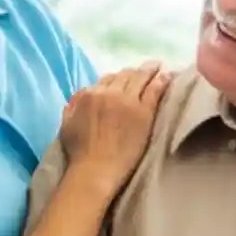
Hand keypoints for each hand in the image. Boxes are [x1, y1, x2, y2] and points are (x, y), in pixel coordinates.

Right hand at [60, 61, 170, 196]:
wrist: (95, 169)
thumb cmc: (79, 152)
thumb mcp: (67, 124)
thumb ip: (73, 105)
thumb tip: (82, 95)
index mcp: (89, 95)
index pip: (106, 79)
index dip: (118, 78)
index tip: (125, 79)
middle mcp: (108, 93)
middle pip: (125, 76)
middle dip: (135, 72)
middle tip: (146, 69)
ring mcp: (127, 101)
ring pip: (140, 78)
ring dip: (150, 70)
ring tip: (158, 65)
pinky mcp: (143, 112)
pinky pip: (154, 89)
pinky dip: (161, 80)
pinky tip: (168, 74)